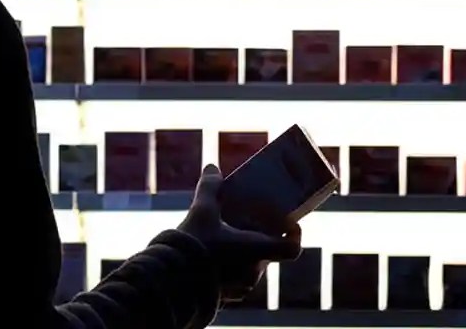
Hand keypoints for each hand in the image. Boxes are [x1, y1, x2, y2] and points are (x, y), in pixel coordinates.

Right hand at [177, 164, 302, 301]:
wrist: (171, 280)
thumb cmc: (194, 244)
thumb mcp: (202, 210)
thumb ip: (209, 187)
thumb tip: (212, 167)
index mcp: (256, 250)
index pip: (292, 248)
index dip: (294, 235)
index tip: (287, 223)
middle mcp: (253, 272)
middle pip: (269, 254)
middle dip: (261, 239)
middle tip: (247, 223)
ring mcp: (240, 288)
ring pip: (252, 268)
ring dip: (245, 255)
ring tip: (226, 239)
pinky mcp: (225, 297)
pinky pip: (236, 281)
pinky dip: (231, 269)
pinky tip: (212, 258)